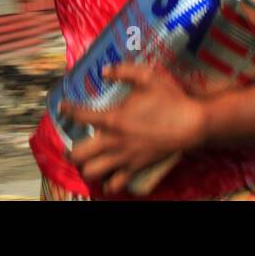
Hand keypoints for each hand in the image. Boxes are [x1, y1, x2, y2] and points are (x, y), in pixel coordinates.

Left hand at [60, 64, 208, 194]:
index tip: (62, 107)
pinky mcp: (136, 168)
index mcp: (113, 118)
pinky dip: (108, 183)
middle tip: (72, 145)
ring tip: (89, 161)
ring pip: (92, 172)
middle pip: (79, 155)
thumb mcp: (148, 76)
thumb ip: (123, 71)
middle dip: (71, 151)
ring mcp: (124, 158)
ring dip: (86, 167)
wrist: (192, 124)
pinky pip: (115, 184)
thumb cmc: (170, 99)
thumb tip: (104, 71)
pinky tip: (108, 176)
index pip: (80, 116)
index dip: (67, 110)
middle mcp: (114, 141)